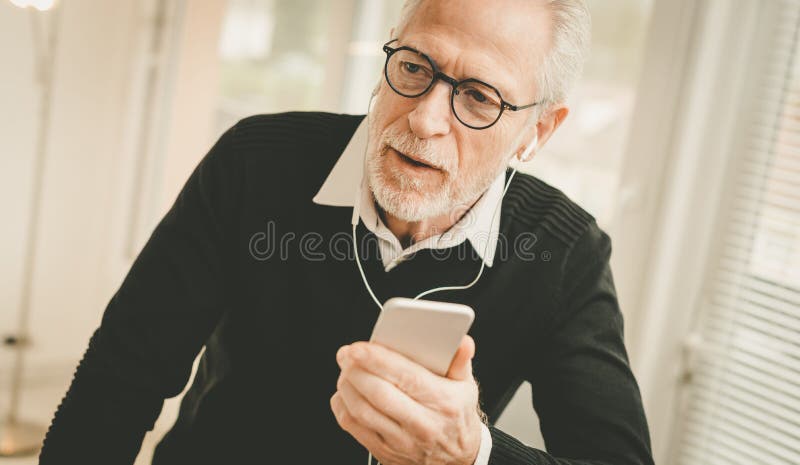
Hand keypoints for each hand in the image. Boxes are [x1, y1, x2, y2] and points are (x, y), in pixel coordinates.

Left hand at [330, 335, 482, 464]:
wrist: (456, 459)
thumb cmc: (456, 416)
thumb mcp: (466, 387)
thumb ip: (460, 361)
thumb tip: (463, 342)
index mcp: (442, 402)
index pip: (407, 377)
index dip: (379, 360)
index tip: (359, 347)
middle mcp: (422, 424)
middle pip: (379, 394)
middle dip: (356, 370)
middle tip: (347, 353)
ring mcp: (400, 440)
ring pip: (362, 411)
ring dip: (347, 385)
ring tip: (346, 368)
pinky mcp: (383, 450)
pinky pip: (353, 427)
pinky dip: (342, 405)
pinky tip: (345, 391)